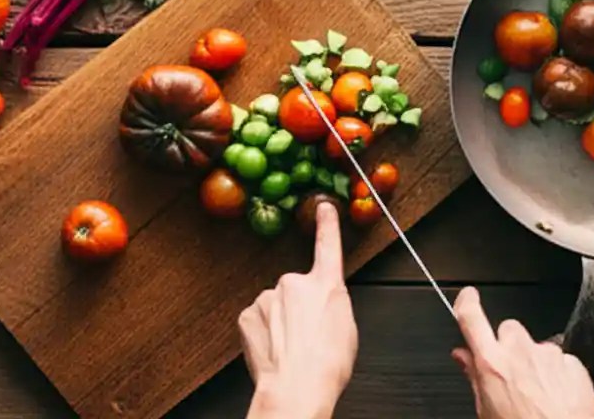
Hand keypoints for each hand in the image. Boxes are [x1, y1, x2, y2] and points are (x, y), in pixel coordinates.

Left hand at [240, 202, 357, 418]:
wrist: (298, 386)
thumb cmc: (327, 365)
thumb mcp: (346, 328)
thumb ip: (331, 304)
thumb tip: (321, 305)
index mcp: (326, 286)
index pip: (327, 246)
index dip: (326, 225)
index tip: (323, 207)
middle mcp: (294, 284)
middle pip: (296, 291)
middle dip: (299, 310)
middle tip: (307, 338)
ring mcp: (268, 297)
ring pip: (274, 307)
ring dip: (281, 324)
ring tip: (291, 349)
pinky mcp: (247, 314)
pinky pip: (257, 320)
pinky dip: (264, 334)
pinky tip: (273, 350)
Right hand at [452, 287, 593, 418]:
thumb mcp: (486, 410)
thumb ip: (474, 376)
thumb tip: (463, 357)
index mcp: (492, 362)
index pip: (472, 318)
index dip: (467, 302)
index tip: (468, 295)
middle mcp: (520, 352)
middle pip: (508, 329)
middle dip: (508, 345)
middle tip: (511, 373)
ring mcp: (549, 355)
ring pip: (537, 346)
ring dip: (535, 362)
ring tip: (537, 393)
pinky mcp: (573, 364)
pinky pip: (561, 360)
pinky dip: (557, 374)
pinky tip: (555, 396)